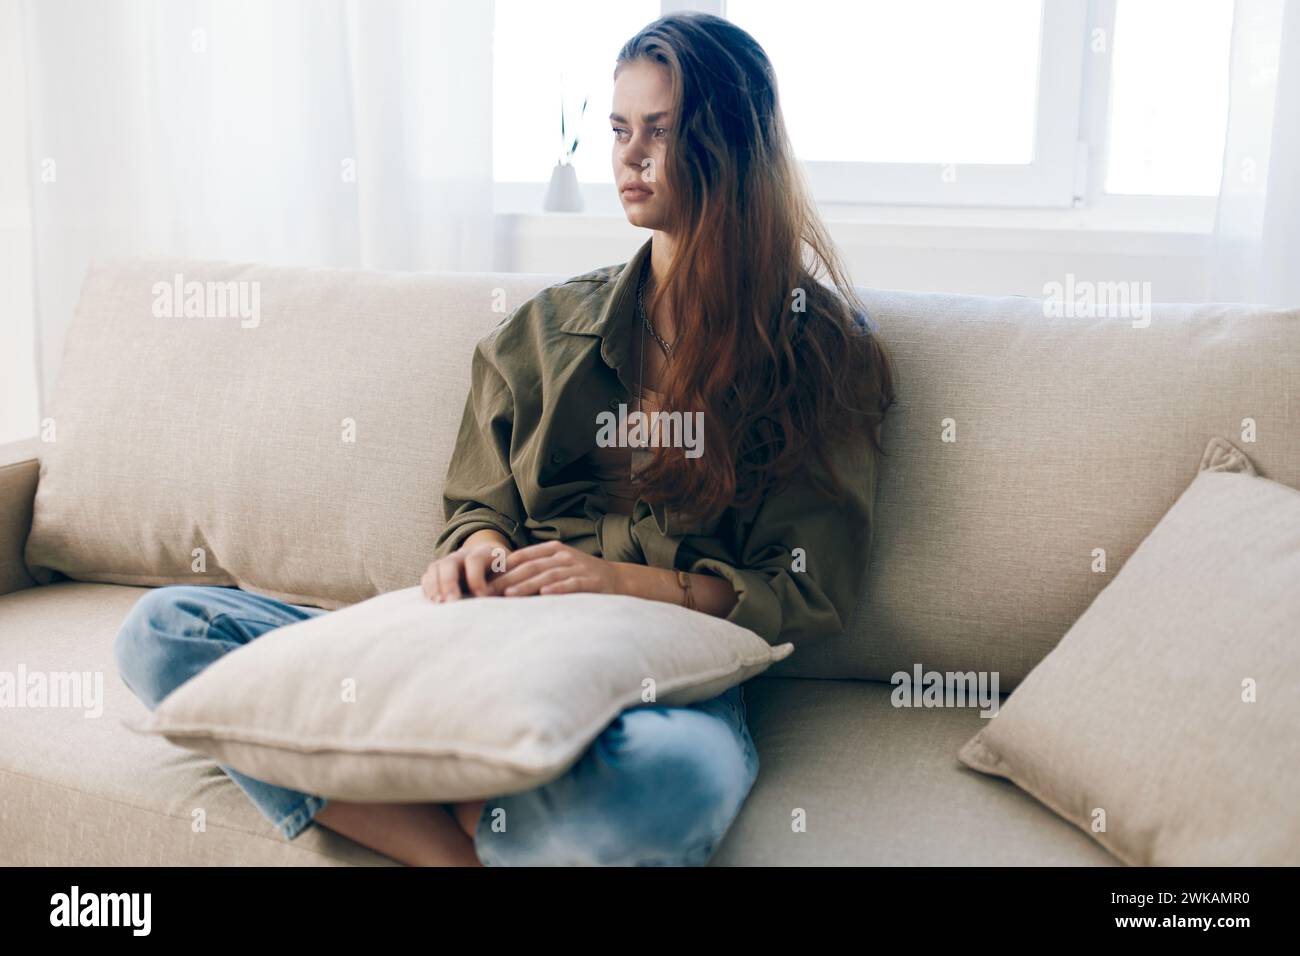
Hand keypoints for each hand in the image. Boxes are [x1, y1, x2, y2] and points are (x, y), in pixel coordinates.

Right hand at [420, 542, 511, 601]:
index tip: (481, 598)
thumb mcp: (511, 574)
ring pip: (435, 568)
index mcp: (484, 552)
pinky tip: (433, 603)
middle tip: (451, 603)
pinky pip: (428, 577)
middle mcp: (463, 554)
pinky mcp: (439, 572)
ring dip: (435, 587)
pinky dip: (428, 589)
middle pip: (449, 563)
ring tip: (439, 604)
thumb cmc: (505, 574)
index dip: (476, 579)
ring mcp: (448, 561)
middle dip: (449, 583)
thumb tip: (499, 598)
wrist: (493, 563)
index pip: (474, 560)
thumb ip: (506, 584)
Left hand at [487, 540, 621, 596]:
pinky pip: (572, 584)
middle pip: (531, 567)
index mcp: (553, 549)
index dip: (503, 567)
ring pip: (547, 575)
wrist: (618, 580)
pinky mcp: (591, 581)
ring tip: (509, 595)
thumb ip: (536, 569)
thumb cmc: (581, 575)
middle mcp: (564, 556)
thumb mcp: (559, 566)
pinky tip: (545, 594)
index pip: (523, 556)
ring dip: (526, 585)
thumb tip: (502, 582)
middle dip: (508, 579)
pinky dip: (558, 588)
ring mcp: (578, 567)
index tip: (484, 579)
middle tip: (488, 592)